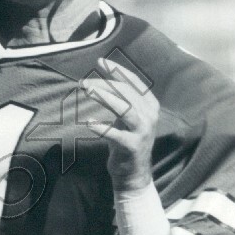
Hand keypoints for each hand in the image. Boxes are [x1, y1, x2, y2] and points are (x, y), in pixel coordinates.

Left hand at [92, 57, 158, 192]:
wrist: (134, 173)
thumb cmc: (126, 140)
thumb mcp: (127, 117)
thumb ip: (122, 99)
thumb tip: (101, 79)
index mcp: (150, 104)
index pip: (134, 81)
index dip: (117, 70)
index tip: (100, 62)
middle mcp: (149, 116)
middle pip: (126, 92)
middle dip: (104, 83)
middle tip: (84, 82)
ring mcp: (142, 131)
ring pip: (125, 109)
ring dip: (105, 98)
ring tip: (87, 91)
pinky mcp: (132, 146)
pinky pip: (116, 135)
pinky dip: (102, 128)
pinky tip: (89, 123)